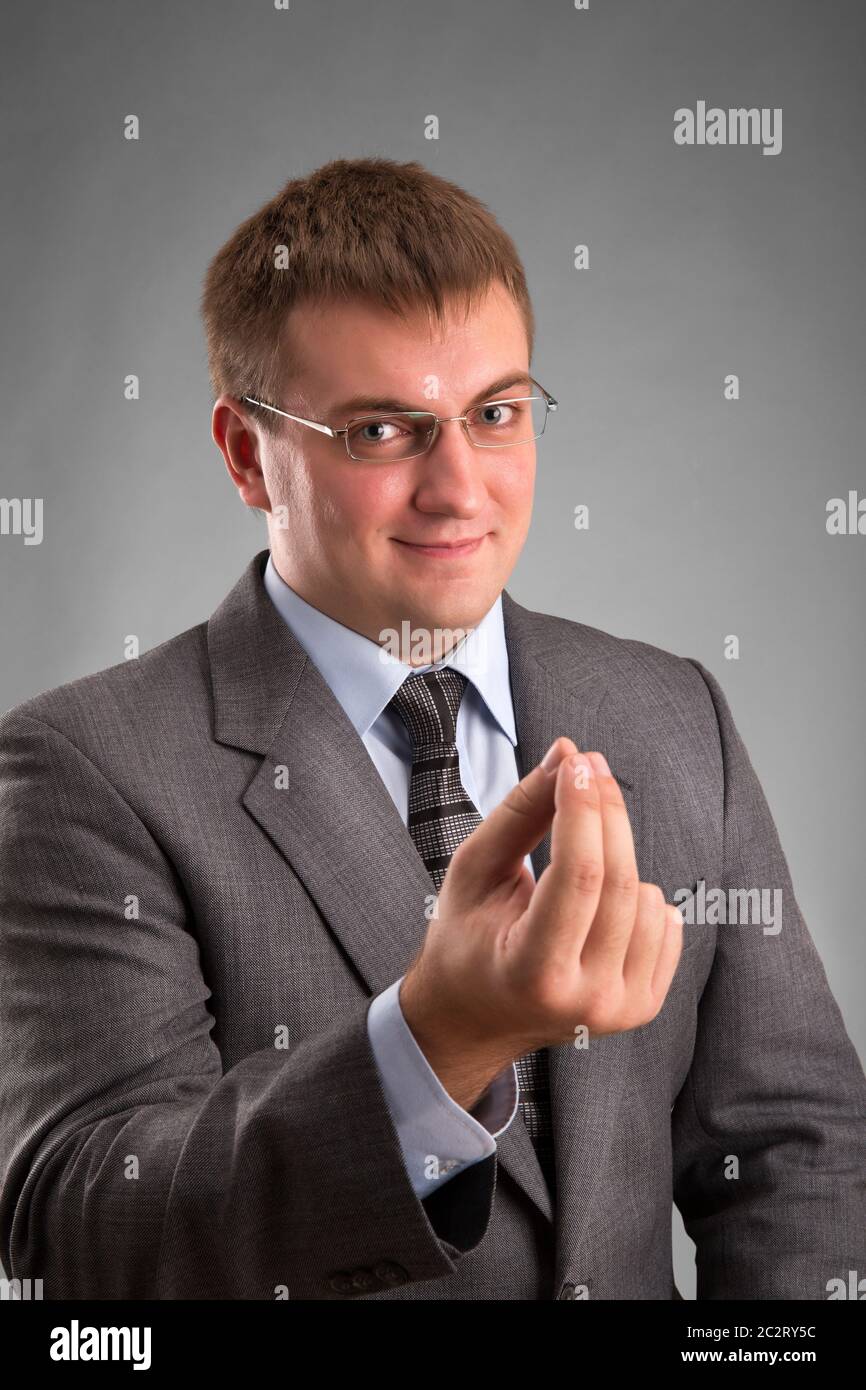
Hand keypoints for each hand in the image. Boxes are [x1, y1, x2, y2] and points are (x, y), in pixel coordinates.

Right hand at [399, 739, 683, 1107]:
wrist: (474, 1018)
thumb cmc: (466, 941)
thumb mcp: (474, 871)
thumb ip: (519, 813)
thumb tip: (566, 756)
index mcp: (534, 973)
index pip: (578, 876)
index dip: (583, 808)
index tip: (577, 761)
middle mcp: (586, 1001)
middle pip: (619, 881)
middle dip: (605, 810)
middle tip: (587, 767)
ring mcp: (622, 1009)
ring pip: (648, 897)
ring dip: (617, 859)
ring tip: (573, 866)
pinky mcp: (645, 1006)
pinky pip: (666, 922)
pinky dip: (638, 896)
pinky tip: (600, 905)